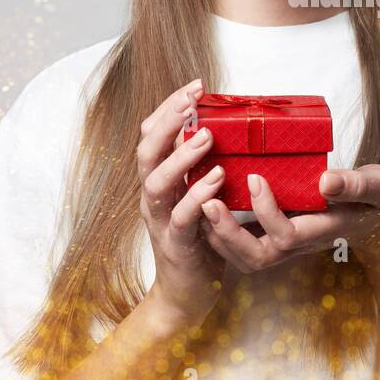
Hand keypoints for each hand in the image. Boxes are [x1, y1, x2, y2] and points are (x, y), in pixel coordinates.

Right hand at [137, 79, 230, 323]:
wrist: (188, 293)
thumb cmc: (201, 239)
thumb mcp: (202, 195)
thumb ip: (207, 166)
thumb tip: (232, 129)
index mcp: (160, 180)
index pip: (153, 134)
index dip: (170, 108)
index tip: (196, 86)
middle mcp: (153, 197)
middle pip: (146, 150)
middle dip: (168, 121)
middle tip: (193, 101)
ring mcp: (161, 221)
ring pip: (156, 182)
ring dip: (181, 156)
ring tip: (207, 136)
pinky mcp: (176, 244)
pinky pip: (182, 218)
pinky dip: (197, 196)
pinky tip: (217, 181)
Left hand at [198, 163, 379, 272]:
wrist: (379, 217)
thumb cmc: (378, 198)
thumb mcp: (379, 186)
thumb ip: (356, 185)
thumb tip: (327, 182)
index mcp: (322, 229)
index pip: (287, 234)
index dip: (266, 211)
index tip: (255, 178)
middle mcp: (299, 243)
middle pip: (255, 256)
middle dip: (228, 233)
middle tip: (206, 202)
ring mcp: (285, 244)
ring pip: (244, 256)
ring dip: (218, 234)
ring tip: (199, 202)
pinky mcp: (275, 235)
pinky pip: (242, 243)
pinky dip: (220, 228)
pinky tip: (206, 200)